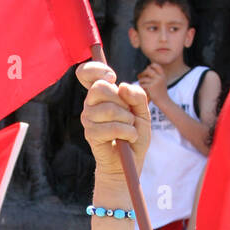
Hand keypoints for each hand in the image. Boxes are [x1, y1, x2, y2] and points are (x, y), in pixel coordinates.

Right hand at [76, 62, 150, 177]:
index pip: (86, 72)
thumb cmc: (134, 134)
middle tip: (128, 114)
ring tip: (130, 129)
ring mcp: (88, 119)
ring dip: (127, 120)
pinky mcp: (90, 134)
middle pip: (100, 87)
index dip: (96, 69)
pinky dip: (127, 133)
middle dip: (121, 101)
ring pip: (108, 109)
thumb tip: (122, 86)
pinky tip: (128, 138)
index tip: (112, 77)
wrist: (129, 161)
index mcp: (101, 94)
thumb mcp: (143, 112)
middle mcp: (91, 104)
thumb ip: (138, 96)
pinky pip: (111, 127)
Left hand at [137, 64, 169, 109]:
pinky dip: (141, 86)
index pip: (155, 65)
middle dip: (143, 73)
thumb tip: (141, 72)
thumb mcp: (160, 81)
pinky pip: (142, 84)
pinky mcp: (151, 87)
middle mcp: (159, 77)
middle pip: (148, 70)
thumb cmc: (160, 91)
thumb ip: (154, 75)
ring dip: (141, 81)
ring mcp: (155, 82)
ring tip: (142, 85)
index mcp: (162, 75)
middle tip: (141, 77)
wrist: (163, 101)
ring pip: (143, 78)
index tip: (148, 70)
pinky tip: (144, 89)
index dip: (150, 66)